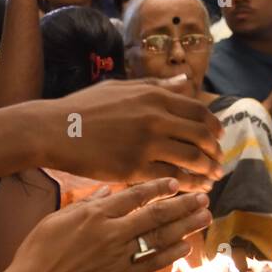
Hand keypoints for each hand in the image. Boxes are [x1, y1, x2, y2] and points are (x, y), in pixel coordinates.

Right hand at [0, 180, 211, 271]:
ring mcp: (119, 257)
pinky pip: (152, 263)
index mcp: (94, 215)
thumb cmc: (37, 254)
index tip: (175, 183)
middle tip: (203, 196)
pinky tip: (187, 247)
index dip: (157, 188)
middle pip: (155, 215)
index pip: (133, 196)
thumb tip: (107, 192)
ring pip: (159, 238)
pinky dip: (171, 255)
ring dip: (185, 227)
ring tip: (205, 217)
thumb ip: (84, 205)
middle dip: (182, 205)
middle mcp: (112, 233)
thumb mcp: (55, 219)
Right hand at [38, 79, 223, 190]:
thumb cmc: (82, 108)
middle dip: (215, 152)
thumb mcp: (120, 87)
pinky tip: (191, 190)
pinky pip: (170, 178)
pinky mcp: (133, 169)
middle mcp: (155, 119)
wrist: (53, 130)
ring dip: (207, 171)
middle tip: (218, 162)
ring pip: (191, 160)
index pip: (199, 112)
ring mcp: (145, 145)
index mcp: (154, 97)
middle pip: (201, 137)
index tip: (218, 138)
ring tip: (211, 180)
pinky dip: (187, 185)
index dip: (214, 127)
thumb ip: (156, 85)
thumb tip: (185, 81)